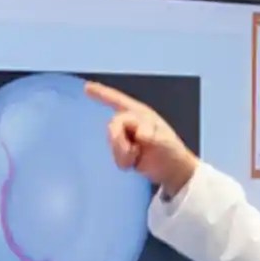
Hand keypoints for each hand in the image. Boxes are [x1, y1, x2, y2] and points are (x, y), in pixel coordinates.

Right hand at [83, 80, 198, 197]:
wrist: (172, 172)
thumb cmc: (172, 151)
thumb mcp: (164, 140)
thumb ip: (151, 134)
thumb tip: (140, 134)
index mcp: (141, 115)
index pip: (118, 101)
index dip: (102, 94)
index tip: (87, 88)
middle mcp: (131, 123)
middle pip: (113, 126)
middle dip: (120, 140)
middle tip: (135, 152)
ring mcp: (125, 137)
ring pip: (112, 141)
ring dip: (122, 153)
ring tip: (137, 158)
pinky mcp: (122, 151)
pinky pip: (113, 154)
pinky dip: (122, 160)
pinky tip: (133, 162)